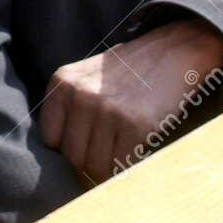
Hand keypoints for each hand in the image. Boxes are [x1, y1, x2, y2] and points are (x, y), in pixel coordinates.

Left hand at [39, 20, 222, 183]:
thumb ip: (69, 110)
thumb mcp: (86, 79)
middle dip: (90, 166)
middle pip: (72, 157)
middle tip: (109, 157)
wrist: (172, 52)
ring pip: (95, 166)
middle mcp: (79, 94)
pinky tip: (136, 151)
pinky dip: (128, 168)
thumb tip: (61, 161)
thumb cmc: (129, 73)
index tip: (87, 151)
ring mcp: (105, 108)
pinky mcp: (134, 123)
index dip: (68, 153)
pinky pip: (121, 164)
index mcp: (61, 83)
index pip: (50, 140)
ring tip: (122, 153)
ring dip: (110, 170)